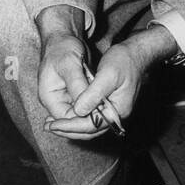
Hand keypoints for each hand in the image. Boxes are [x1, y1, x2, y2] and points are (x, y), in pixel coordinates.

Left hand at [41, 28, 172, 141]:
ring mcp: (113, 112)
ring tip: (52, 124)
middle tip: (48, 127)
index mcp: (117, 110)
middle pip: (89, 131)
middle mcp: (116, 115)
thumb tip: (78, 111)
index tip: (53, 125)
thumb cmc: (124, 61)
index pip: (91, 126)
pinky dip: (77, 119)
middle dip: (68, 131)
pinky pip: (91, 118)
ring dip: (70, 126)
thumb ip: (93, 94)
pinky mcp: (109, 106)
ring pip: (89, 127)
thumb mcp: (108, 74)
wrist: (136, 54)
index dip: (70, 126)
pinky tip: (64, 115)